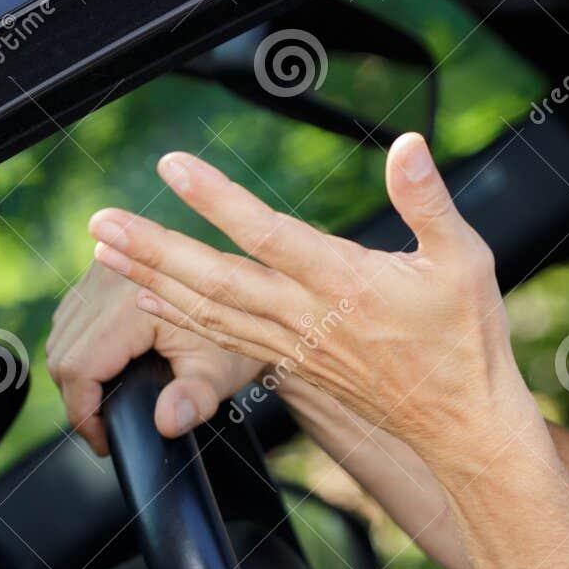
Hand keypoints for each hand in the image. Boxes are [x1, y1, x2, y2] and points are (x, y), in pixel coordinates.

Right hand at [46, 263, 264, 454]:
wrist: (251, 294)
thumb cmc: (240, 333)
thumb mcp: (222, 371)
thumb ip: (196, 398)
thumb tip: (166, 423)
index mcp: (130, 302)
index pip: (79, 367)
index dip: (84, 413)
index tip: (105, 440)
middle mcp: (109, 279)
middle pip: (63, 354)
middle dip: (78, 399)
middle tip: (105, 428)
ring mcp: (103, 271)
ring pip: (60, 336)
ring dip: (76, 375)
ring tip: (104, 404)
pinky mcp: (103, 270)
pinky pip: (71, 318)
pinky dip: (80, 349)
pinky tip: (105, 371)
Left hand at [85, 133, 546, 467]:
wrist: (463, 424)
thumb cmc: (468, 340)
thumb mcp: (466, 258)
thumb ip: (428, 200)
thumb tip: (407, 144)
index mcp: (348, 283)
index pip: (269, 235)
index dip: (218, 199)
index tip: (173, 167)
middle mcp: (311, 317)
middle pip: (217, 280)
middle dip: (155, 247)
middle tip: (101, 220)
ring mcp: (298, 345)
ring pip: (211, 311)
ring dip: (152, 278)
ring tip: (104, 251)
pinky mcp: (296, 365)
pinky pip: (225, 338)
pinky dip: (181, 317)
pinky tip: (150, 299)